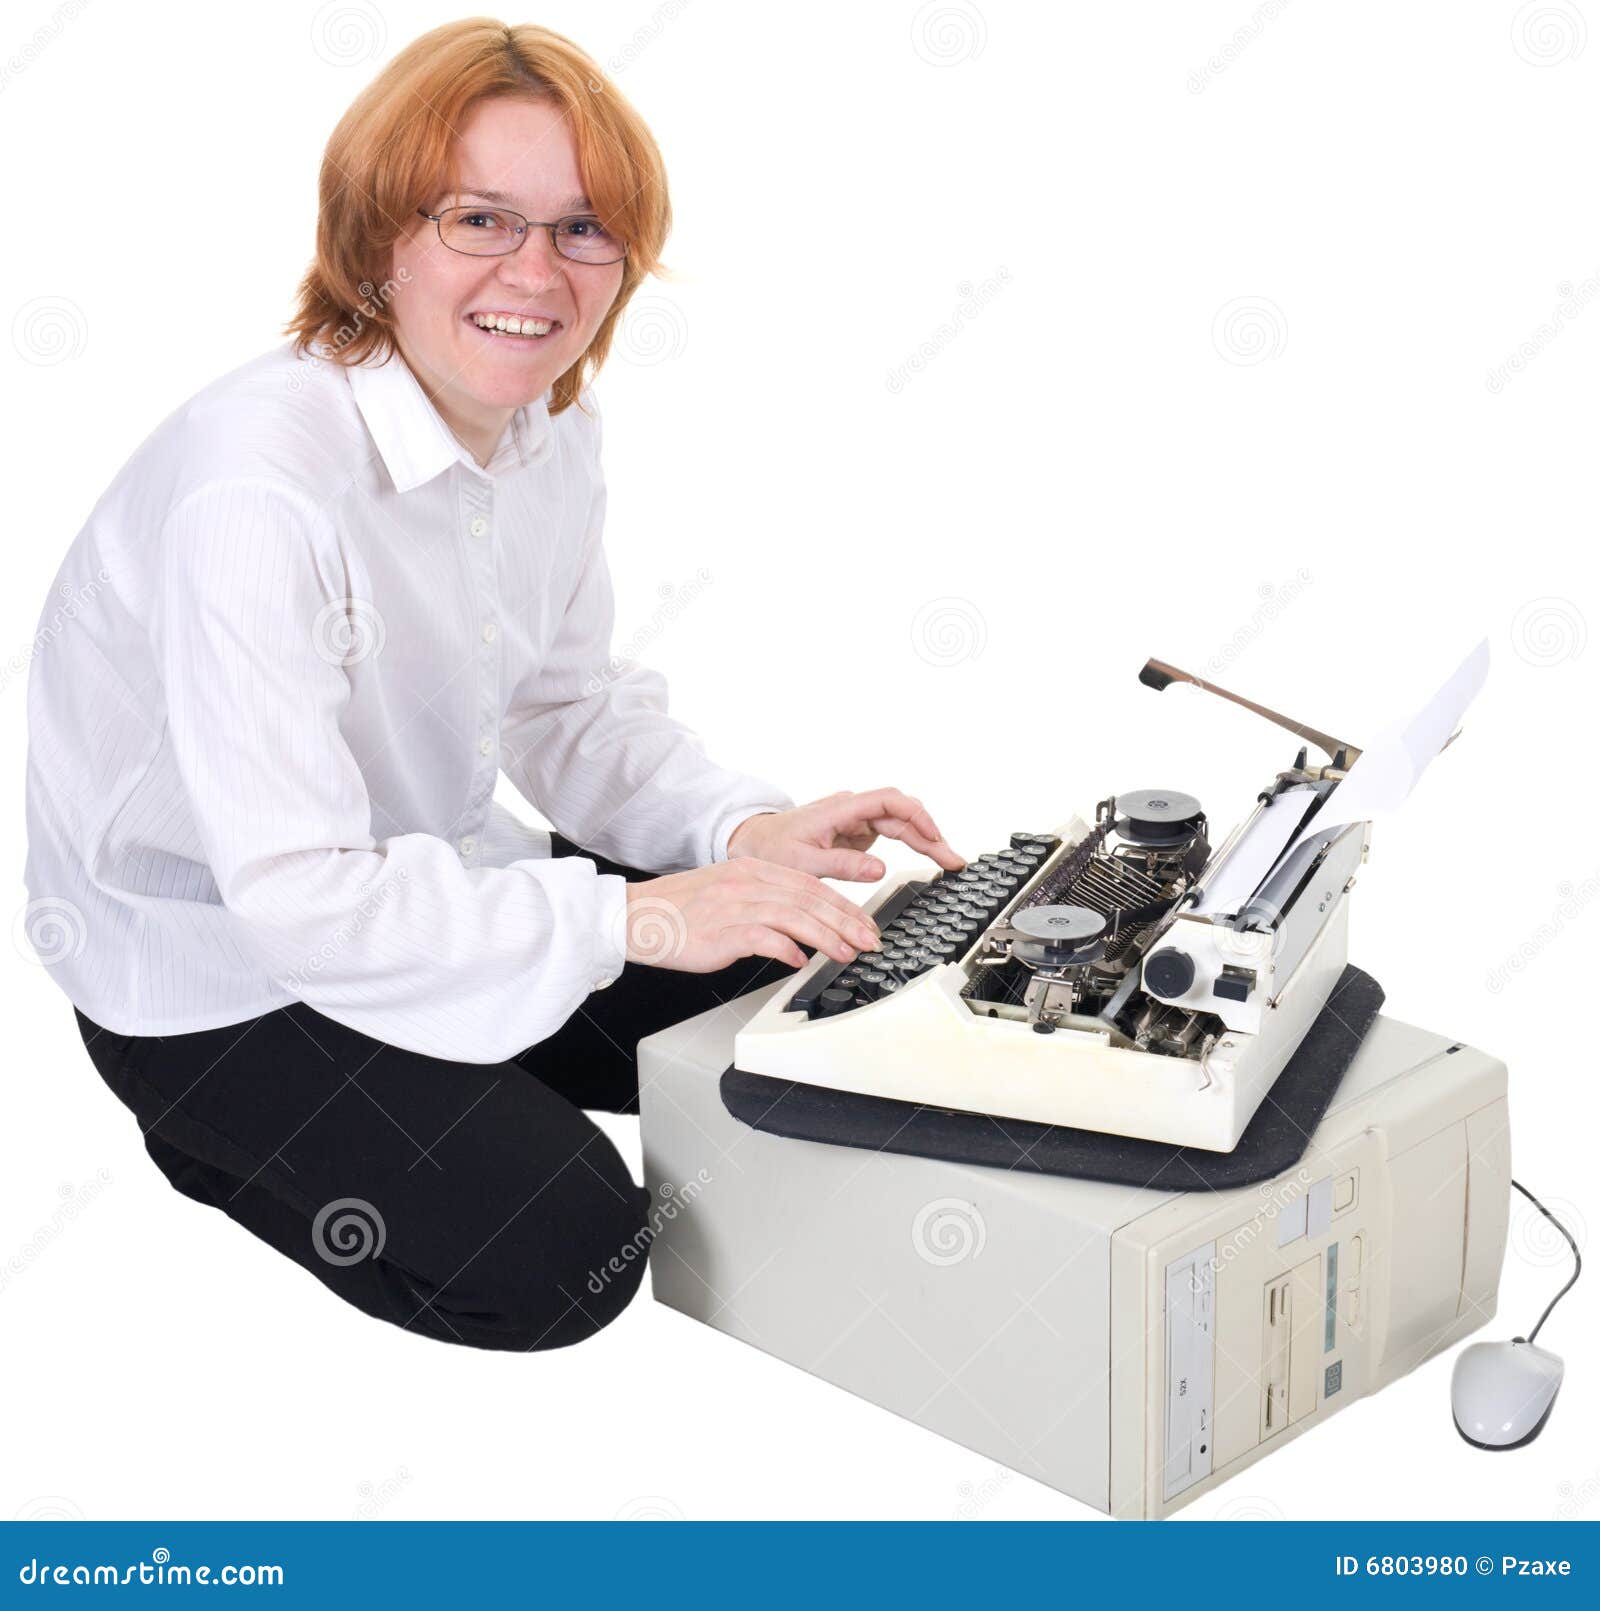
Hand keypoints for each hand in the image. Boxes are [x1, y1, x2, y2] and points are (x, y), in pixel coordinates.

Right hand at [623, 859, 880, 972]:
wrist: (634, 917)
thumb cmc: (680, 912)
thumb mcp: (729, 893)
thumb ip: (766, 902)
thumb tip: (801, 930)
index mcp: (753, 869)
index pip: (811, 885)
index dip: (844, 905)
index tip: (866, 924)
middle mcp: (747, 882)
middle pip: (811, 899)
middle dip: (847, 921)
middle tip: (871, 941)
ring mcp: (734, 904)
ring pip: (795, 916)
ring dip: (827, 936)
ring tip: (847, 953)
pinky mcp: (721, 930)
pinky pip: (763, 938)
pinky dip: (786, 949)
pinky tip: (800, 961)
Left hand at [726, 788, 964, 880]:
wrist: (752, 842)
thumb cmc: (770, 848)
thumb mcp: (802, 863)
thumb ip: (842, 864)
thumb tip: (879, 868)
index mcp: (839, 809)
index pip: (888, 801)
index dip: (915, 816)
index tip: (934, 837)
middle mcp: (851, 810)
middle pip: (901, 814)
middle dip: (930, 835)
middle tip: (954, 861)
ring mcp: (856, 821)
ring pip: (900, 824)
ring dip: (925, 840)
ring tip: (949, 861)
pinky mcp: (857, 833)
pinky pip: (891, 834)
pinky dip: (912, 845)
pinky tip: (929, 856)